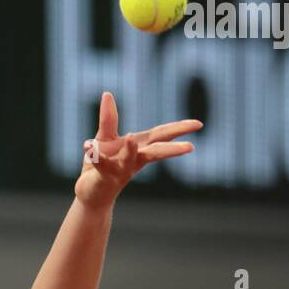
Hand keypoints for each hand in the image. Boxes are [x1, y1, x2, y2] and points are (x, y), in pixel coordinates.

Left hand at [75, 91, 201, 208]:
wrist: (91, 194)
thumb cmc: (103, 164)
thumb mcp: (106, 137)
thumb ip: (109, 118)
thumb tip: (108, 94)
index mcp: (140, 148)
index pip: (163, 136)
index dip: (180, 129)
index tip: (199, 124)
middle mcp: (134, 160)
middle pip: (155, 153)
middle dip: (171, 150)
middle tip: (190, 147)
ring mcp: (120, 170)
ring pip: (127, 161)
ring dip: (130, 151)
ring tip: (131, 138)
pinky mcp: (102, 177)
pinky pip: (100, 165)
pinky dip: (95, 155)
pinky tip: (89, 146)